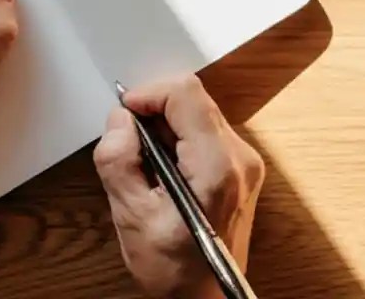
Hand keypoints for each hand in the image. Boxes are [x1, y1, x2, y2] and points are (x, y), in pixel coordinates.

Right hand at [94, 75, 264, 298]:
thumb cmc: (176, 271)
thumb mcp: (132, 218)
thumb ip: (119, 162)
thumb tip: (118, 121)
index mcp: (216, 167)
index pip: (185, 93)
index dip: (148, 94)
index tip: (124, 115)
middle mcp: (240, 158)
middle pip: (192, 100)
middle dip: (154, 113)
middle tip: (130, 146)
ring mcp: (245, 163)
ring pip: (198, 114)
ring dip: (165, 129)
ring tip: (147, 168)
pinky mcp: (241, 169)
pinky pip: (205, 133)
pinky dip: (178, 141)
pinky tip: (164, 173)